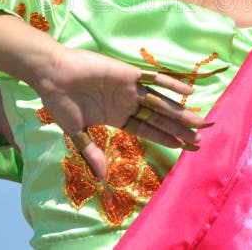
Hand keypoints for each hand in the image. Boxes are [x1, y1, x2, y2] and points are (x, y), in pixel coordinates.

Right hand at [35, 46, 208, 180]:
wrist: (52, 75)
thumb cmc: (60, 102)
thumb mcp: (76, 132)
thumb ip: (92, 152)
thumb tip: (102, 178)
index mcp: (118, 117)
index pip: (148, 131)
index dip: (166, 139)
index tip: (185, 147)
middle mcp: (128, 103)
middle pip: (159, 118)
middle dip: (179, 128)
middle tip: (200, 138)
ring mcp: (129, 88)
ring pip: (161, 101)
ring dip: (180, 111)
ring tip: (200, 121)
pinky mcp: (128, 73)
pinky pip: (154, 79)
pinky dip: (171, 83)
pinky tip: (188, 91)